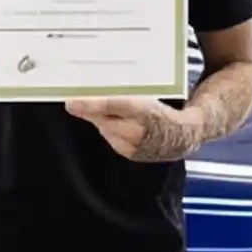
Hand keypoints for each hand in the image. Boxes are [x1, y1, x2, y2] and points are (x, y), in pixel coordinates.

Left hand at [65, 97, 203, 162]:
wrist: (181, 136)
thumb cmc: (162, 112)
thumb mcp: (144, 97)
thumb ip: (119, 96)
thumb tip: (93, 95)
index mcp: (142, 109)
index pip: (110, 105)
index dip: (89, 104)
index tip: (70, 103)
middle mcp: (137, 129)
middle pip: (103, 120)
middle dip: (95, 111)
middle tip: (88, 101)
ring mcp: (133, 145)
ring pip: (106, 130)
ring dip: (103, 122)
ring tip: (115, 115)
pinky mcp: (130, 155)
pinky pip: (111, 140)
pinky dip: (111, 132)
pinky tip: (119, 127)